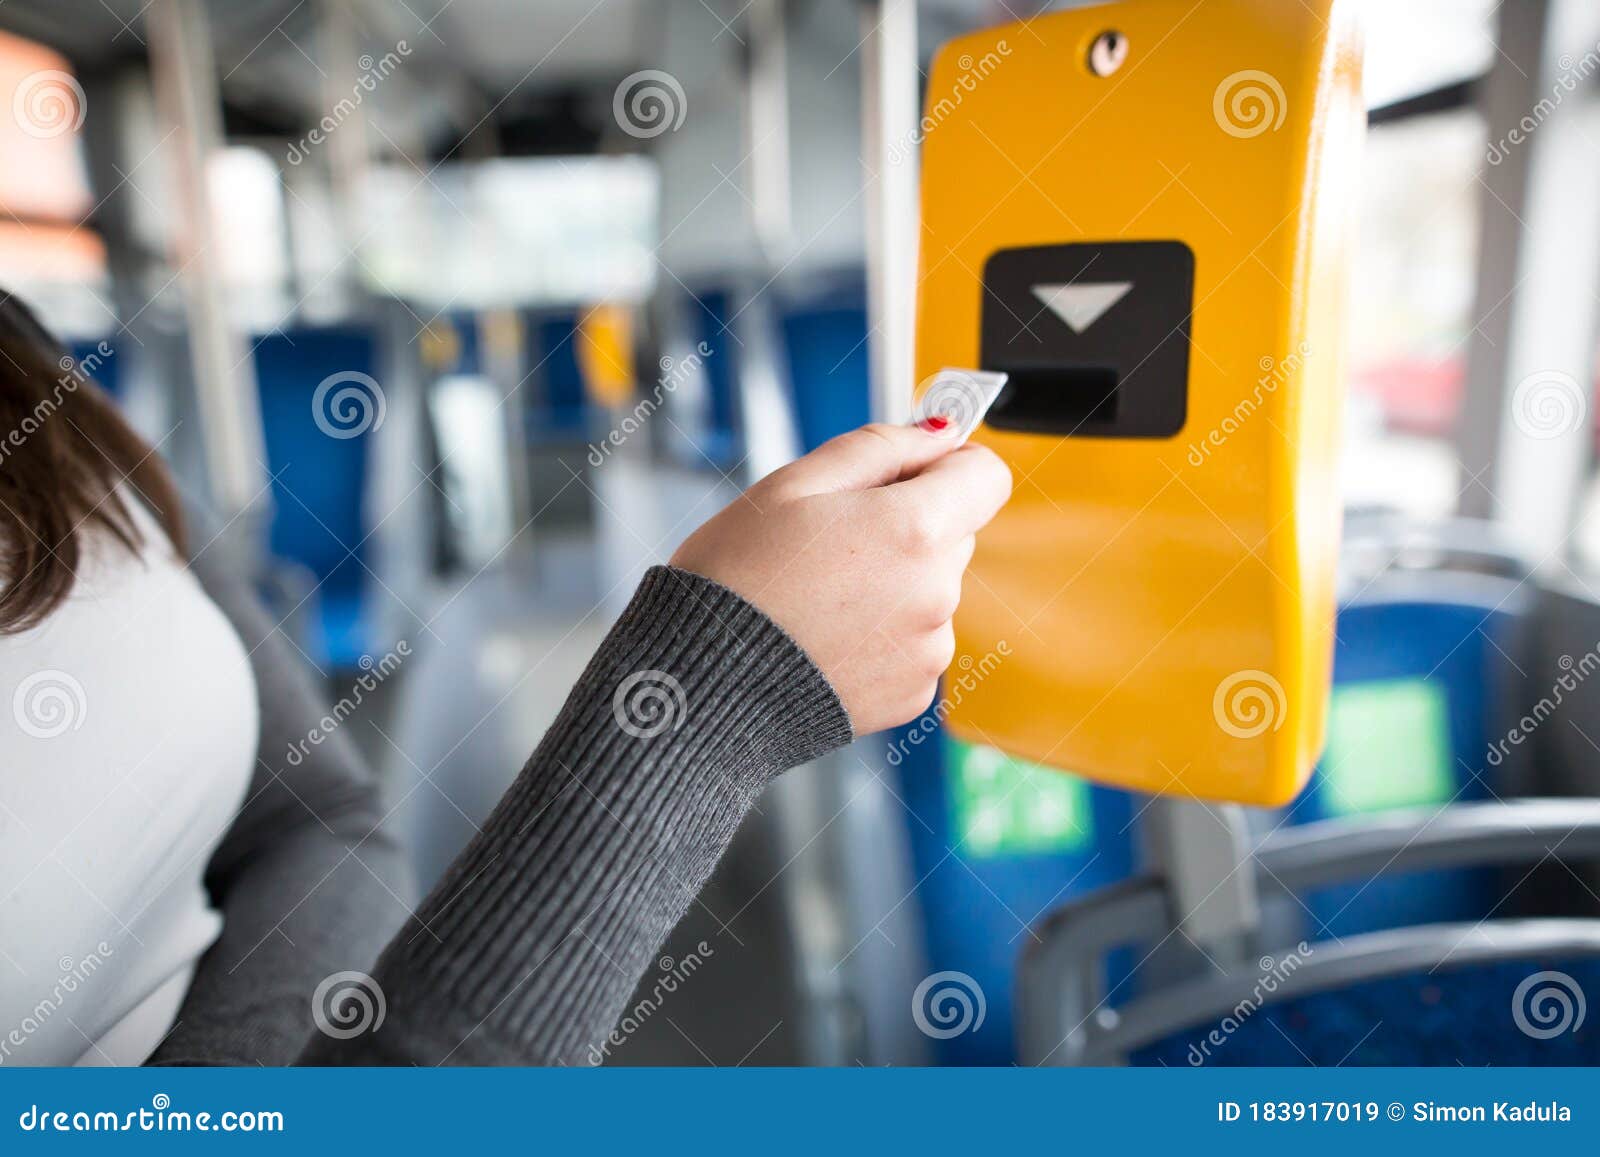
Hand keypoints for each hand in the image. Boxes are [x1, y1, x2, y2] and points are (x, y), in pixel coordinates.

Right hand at [670, 422, 1012, 734]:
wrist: (699, 683)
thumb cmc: (735, 580)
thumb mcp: (794, 483)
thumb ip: (881, 447)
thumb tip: (939, 432)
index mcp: (915, 530)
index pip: (986, 476)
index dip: (948, 464)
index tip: (911, 469)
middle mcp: (937, 593)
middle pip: (954, 533)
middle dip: (906, 523)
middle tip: (832, 539)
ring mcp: (929, 649)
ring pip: (932, 589)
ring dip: (893, 581)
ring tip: (820, 594)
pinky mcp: (913, 693)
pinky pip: (915, 641)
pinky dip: (882, 632)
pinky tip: (828, 633)